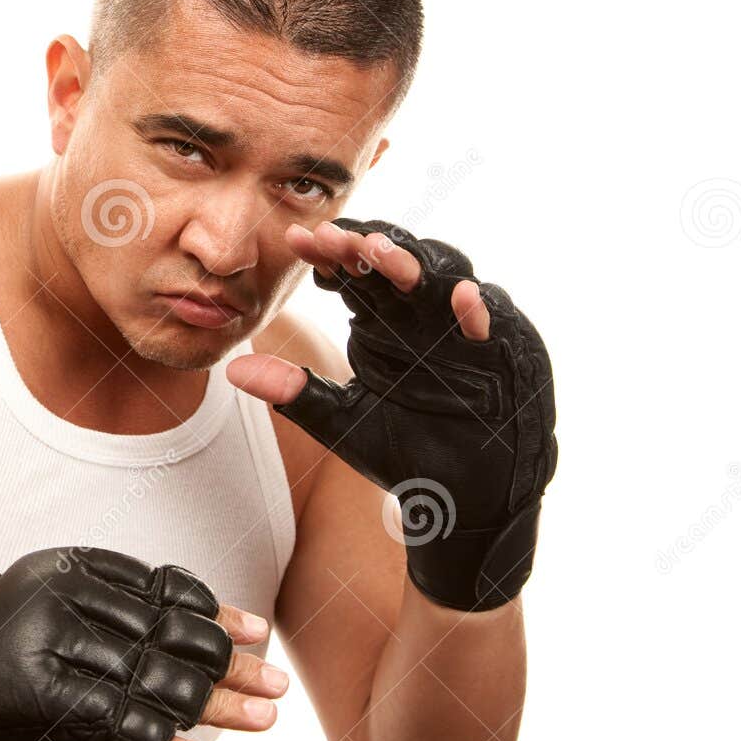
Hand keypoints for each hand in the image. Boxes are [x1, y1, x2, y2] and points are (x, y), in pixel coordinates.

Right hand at [0, 547, 249, 740]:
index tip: (255, 632)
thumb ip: (112, 619)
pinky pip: (114, 721)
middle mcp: (62, 594)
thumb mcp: (48, 612)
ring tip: (259, 721)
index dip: (213, 612)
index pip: (161, 588)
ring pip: (152, 677)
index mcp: (69, 565)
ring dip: (213, 705)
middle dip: (228, 665)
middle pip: (168, 633)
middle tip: (275, 688)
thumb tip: (202, 633)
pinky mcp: (36, 694)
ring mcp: (48, 641)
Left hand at [227, 218, 557, 611]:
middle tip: (336, 237)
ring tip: (382, 256)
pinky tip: (460, 301)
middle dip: (369, 246)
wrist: (461, 503)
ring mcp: (466, 330)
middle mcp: (425, 316)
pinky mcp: (508, 353)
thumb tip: (233, 370)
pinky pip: (497, 324)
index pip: (357, 275)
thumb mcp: (344, 422)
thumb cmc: (407, 455)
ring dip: (417, 264)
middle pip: (399, 262)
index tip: (296, 239)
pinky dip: (478, 311)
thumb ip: (295, 392)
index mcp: (387, 322)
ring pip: (446, 278)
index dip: (330, 254)